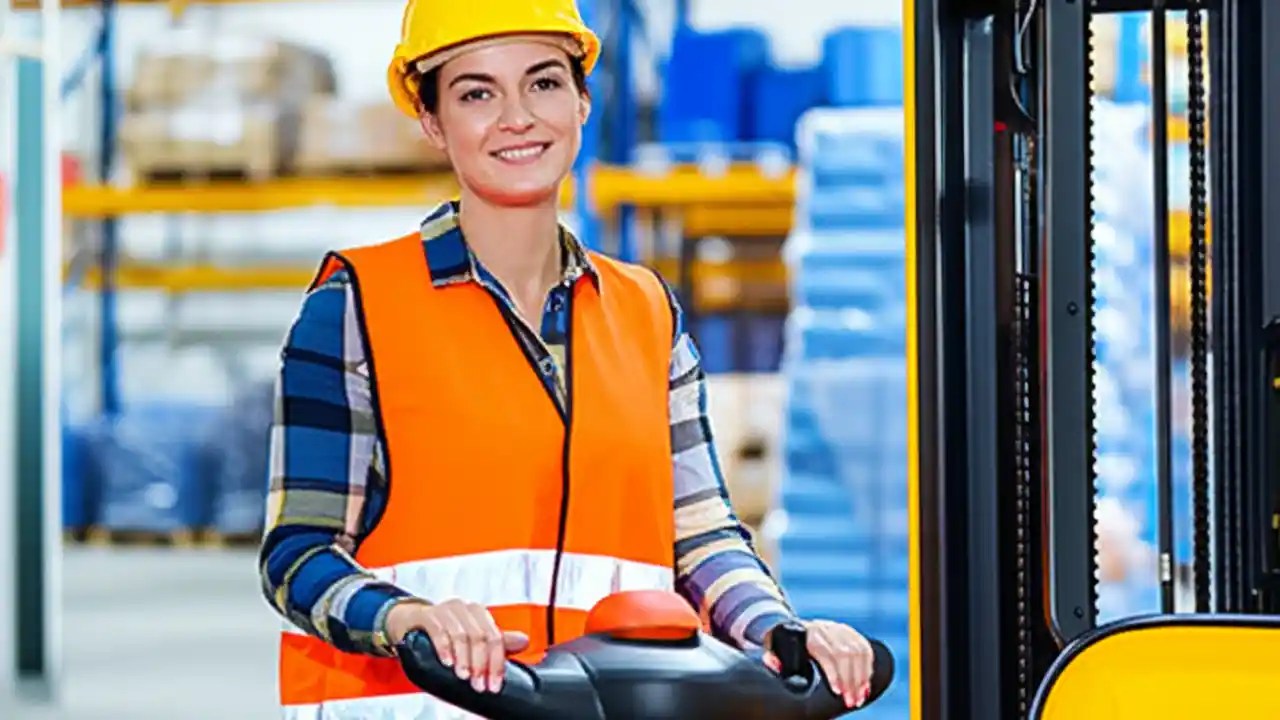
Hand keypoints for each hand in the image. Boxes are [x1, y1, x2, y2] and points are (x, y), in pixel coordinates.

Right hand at [386, 599, 529, 692]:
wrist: (412, 621)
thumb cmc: (446, 630)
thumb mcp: (472, 636)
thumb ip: (497, 641)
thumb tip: (524, 641)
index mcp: (479, 613)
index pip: (495, 638)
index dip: (497, 663)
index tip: (495, 684)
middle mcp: (465, 608)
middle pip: (480, 637)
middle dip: (481, 664)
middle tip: (478, 685)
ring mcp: (446, 609)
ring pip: (461, 635)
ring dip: (463, 659)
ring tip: (463, 676)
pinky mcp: (428, 615)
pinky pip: (438, 631)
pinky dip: (444, 648)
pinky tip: (447, 663)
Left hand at [763, 619, 874, 708]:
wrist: (794, 627)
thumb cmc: (783, 643)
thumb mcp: (773, 647)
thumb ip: (771, 657)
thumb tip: (776, 666)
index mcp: (810, 633)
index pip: (826, 652)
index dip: (834, 673)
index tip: (837, 691)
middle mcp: (828, 629)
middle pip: (845, 654)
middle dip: (850, 681)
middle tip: (850, 701)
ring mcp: (841, 630)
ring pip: (858, 653)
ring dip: (861, 678)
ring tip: (858, 698)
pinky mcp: (851, 634)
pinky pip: (865, 650)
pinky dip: (868, 669)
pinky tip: (865, 686)